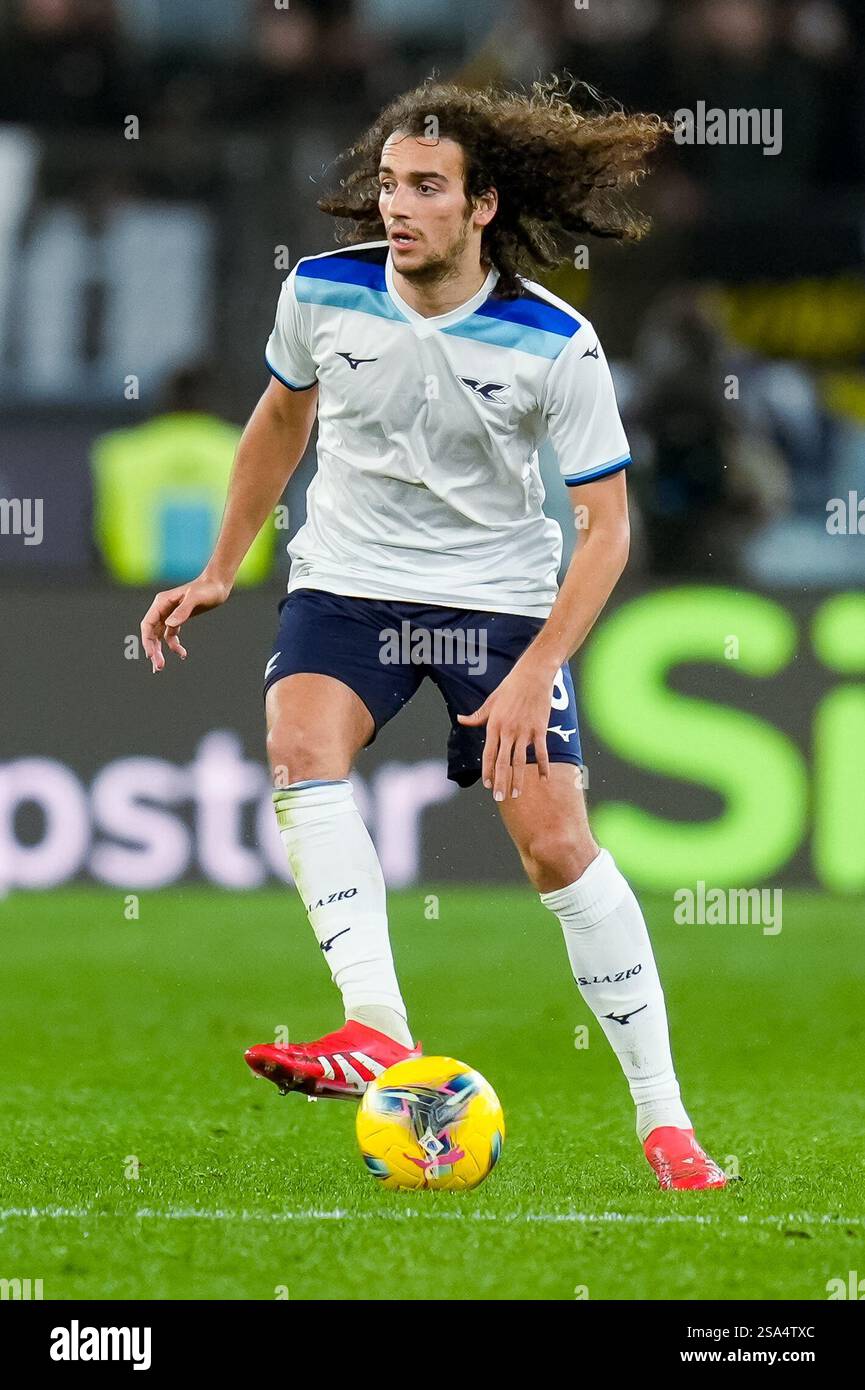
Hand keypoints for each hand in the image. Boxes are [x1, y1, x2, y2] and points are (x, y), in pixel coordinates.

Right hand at [140, 574, 229, 672]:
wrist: (217, 585)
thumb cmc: (207, 589)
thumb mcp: (195, 599)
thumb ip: (182, 611)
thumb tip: (169, 625)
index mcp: (161, 603)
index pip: (148, 624)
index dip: (147, 640)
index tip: (151, 655)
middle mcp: (162, 609)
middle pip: (151, 633)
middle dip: (153, 650)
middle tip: (158, 667)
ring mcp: (169, 614)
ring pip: (159, 636)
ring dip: (160, 651)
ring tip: (161, 667)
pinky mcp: (178, 619)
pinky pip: (170, 635)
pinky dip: (174, 646)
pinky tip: (182, 654)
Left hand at [457, 663, 552, 799]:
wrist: (532, 675)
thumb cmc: (510, 687)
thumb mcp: (490, 702)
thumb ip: (476, 716)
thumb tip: (460, 720)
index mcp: (494, 725)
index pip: (488, 754)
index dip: (487, 771)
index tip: (487, 785)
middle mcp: (508, 731)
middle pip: (502, 762)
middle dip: (500, 782)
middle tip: (498, 797)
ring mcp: (524, 731)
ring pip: (520, 761)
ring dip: (518, 779)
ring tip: (516, 794)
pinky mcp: (540, 729)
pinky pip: (542, 752)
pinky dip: (543, 766)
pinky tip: (544, 779)